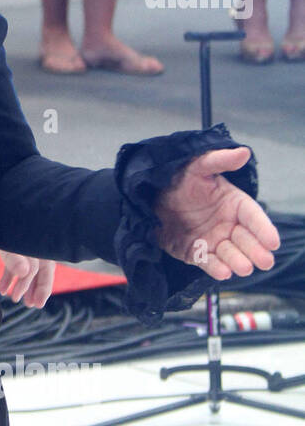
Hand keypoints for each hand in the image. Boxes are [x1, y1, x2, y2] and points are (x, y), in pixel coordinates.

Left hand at [0, 249, 55, 308]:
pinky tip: (2, 290)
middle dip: (34, 289)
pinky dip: (7, 279)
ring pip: (26, 270)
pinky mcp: (9, 249)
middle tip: (29, 304)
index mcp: (39, 244)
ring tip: (15, 299)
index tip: (38, 304)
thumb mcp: (7, 245)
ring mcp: (21, 248)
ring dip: (21, 286)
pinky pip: (11, 266)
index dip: (44, 288)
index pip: (47, 268)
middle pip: (39, 271)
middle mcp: (33, 247)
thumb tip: (24, 273)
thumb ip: (15, 258)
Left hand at [154, 148, 279, 281]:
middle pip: (246, 239)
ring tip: (244, 268)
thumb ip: (218, 160)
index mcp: (234, 203)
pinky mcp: (196, 253)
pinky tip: (223, 273)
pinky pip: (208, 262)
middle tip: (265, 261)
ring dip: (237, 261)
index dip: (263, 229)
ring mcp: (213, 240)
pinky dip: (216, 268)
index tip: (273, 241)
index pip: (253, 216)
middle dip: (256, 250)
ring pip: (229, 254)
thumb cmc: (180, 180)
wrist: (153, 198)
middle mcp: (228, 224)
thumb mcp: (197, 167)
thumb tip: (243, 152)